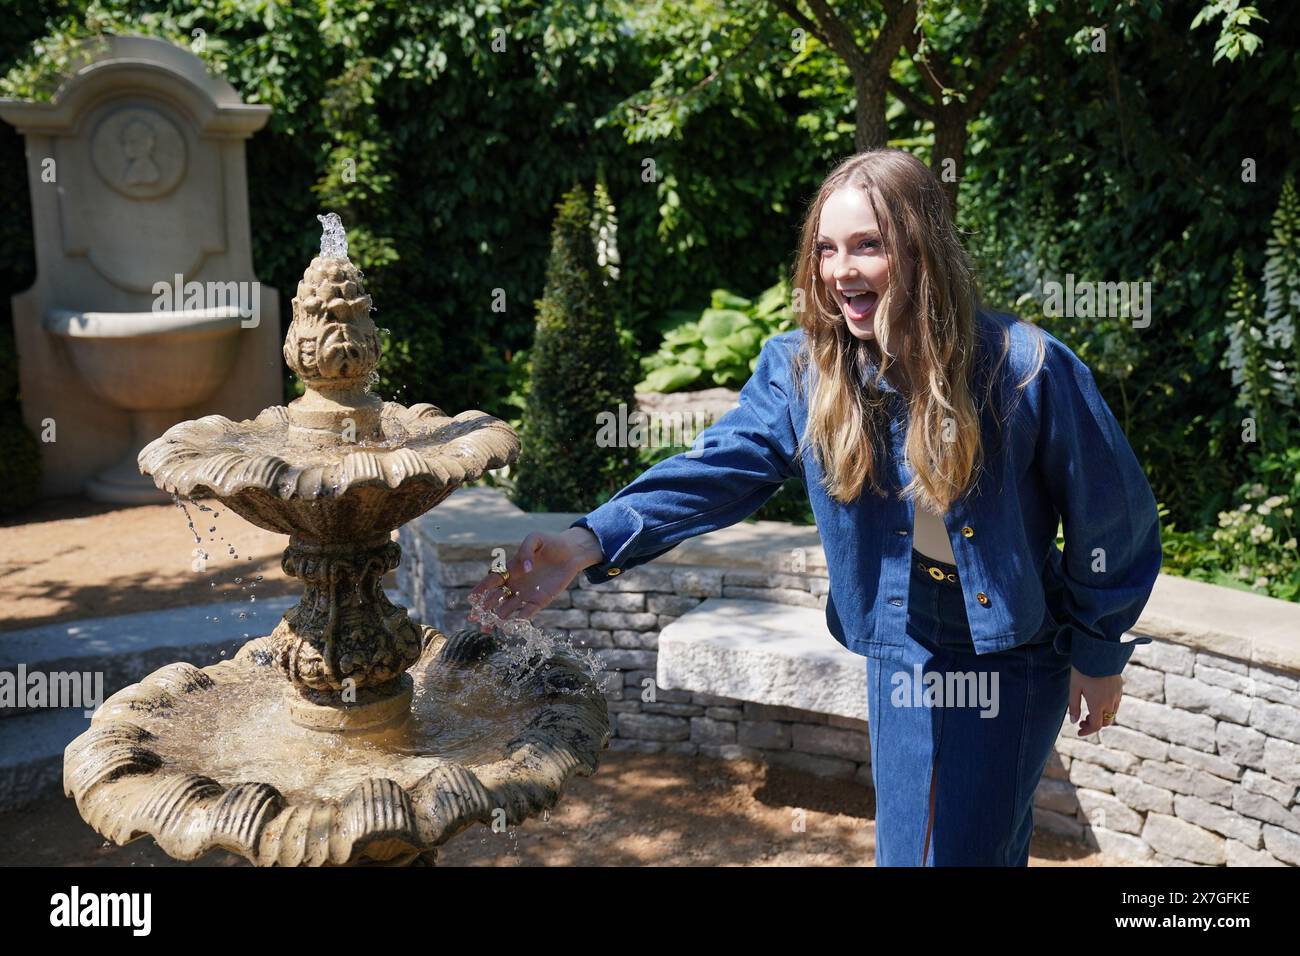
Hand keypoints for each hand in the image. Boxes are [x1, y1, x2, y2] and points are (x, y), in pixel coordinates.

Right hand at [466, 528, 603, 630]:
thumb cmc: (550, 543)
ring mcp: (526, 593)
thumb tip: (524, 568)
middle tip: (474, 619)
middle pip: (495, 599)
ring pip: (508, 608)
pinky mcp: (540, 599)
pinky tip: (513, 626)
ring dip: (499, 618)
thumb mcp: (535, 539)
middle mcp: (515, 584)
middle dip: (484, 609)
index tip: (471, 598)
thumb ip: (526, 550)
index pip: (491, 581)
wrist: (570, 552)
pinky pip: (528, 611)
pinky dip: (521, 618)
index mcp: (509, 569)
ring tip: (489, 628)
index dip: (480, 589)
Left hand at [1068, 668, 1122, 735]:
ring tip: (1089, 711)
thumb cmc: (1083, 669)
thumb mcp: (1074, 687)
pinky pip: (1116, 704)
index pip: (1096, 726)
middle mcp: (1110, 702)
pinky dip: (1108, 708)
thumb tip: (1074, 722)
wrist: (1099, 652)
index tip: (1079, 731)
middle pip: (1106, 722)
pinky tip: (1098, 701)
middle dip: (1094, 724)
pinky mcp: (1120, 688)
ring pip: (1112, 713)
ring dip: (1102, 716)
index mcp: (1097, 704)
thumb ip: (1074, 706)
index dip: (1087, 731)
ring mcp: (1117, 695)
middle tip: (1082, 720)